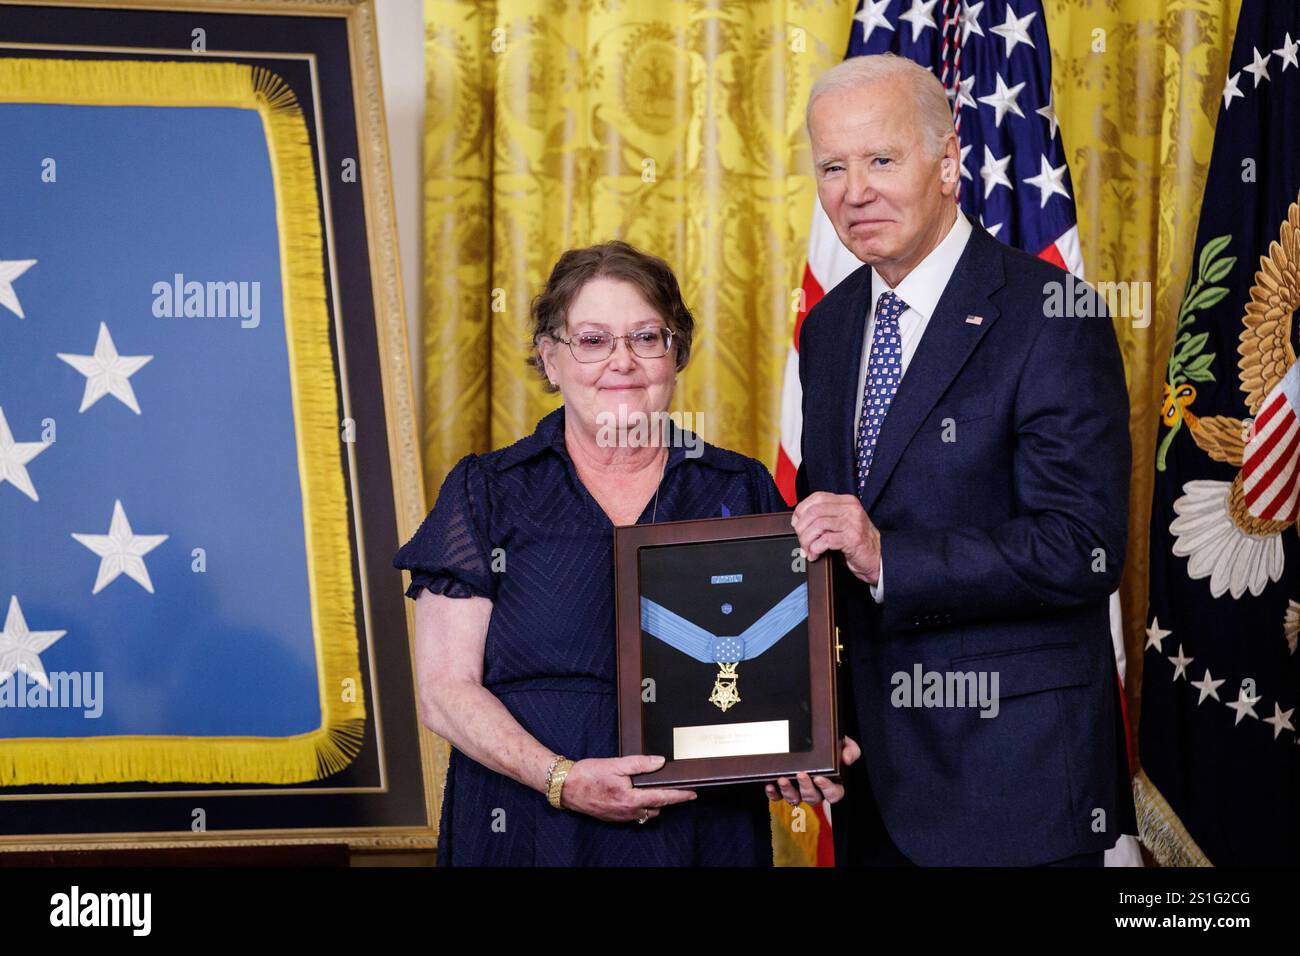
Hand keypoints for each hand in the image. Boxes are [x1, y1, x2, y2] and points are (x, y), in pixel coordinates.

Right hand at [560, 755, 695, 822]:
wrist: (565, 787)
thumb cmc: (589, 774)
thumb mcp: (616, 764)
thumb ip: (640, 764)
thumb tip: (660, 762)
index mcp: (631, 798)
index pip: (663, 797)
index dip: (680, 795)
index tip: (693, 793)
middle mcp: (628, 811)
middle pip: (657, 807)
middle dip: (668, 799)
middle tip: (677, 787)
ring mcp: (620, 816)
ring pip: (646, 812)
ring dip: (654, 803)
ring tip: (657, 789)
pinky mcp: (613, 817)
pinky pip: (634, 814)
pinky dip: (641, 805)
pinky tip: (638, 794)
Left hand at [765, 736, 860, 805]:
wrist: (810, 734)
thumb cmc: (829, 743)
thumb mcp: (843, 742)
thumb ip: (850, 749)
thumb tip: (846, 759)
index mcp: (831, 782)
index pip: (834, 794)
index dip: (828, 790)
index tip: (820, 778)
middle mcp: (815, 789)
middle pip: (813, 798)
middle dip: (806, 788)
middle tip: (801, 774)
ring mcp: (798, 790)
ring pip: (795, 800)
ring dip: (788, 792)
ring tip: (783, 779)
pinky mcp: (782, 788)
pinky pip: (777, 797)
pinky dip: (773, 793)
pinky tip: (770, 784)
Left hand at [791, 492, 880, 584]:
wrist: (877, 558)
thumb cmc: (857, 542)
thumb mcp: (842, 523)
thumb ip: (826, 517)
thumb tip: (799, 520)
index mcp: (847, 501)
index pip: (817, 497)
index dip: (801, 510)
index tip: (797, 523)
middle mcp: (850, 509)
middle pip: (814, 512)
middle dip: (801, 528)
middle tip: (801, 540)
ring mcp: (852, 523)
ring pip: (817, 525)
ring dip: (807, 540)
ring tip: (807, 550)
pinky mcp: (852, 539)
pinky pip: (825, 540)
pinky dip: (815, 549)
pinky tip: (815, 555)